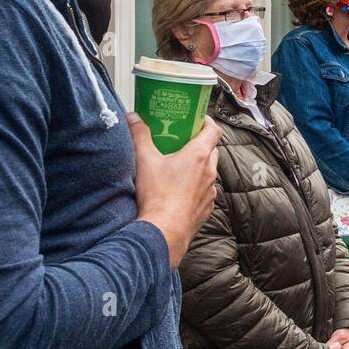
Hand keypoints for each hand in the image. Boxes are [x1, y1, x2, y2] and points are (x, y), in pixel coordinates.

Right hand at [130, 114, 222, 267]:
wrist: (165, 231)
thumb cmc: (158, 195)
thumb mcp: (145, 160)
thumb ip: (140, 135)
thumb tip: (133, 118)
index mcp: (199, 156)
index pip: (214, 131)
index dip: (207, 122)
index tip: (196, 120)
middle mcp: (210, 172)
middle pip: (211, 150)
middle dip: (199, 144)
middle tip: (181, 142)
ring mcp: (210, 191)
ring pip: (209, 172)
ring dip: (198, 167)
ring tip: (178, 167)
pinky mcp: (206, 208)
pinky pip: (205, 191)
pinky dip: (196, 187)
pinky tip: (179, 190)